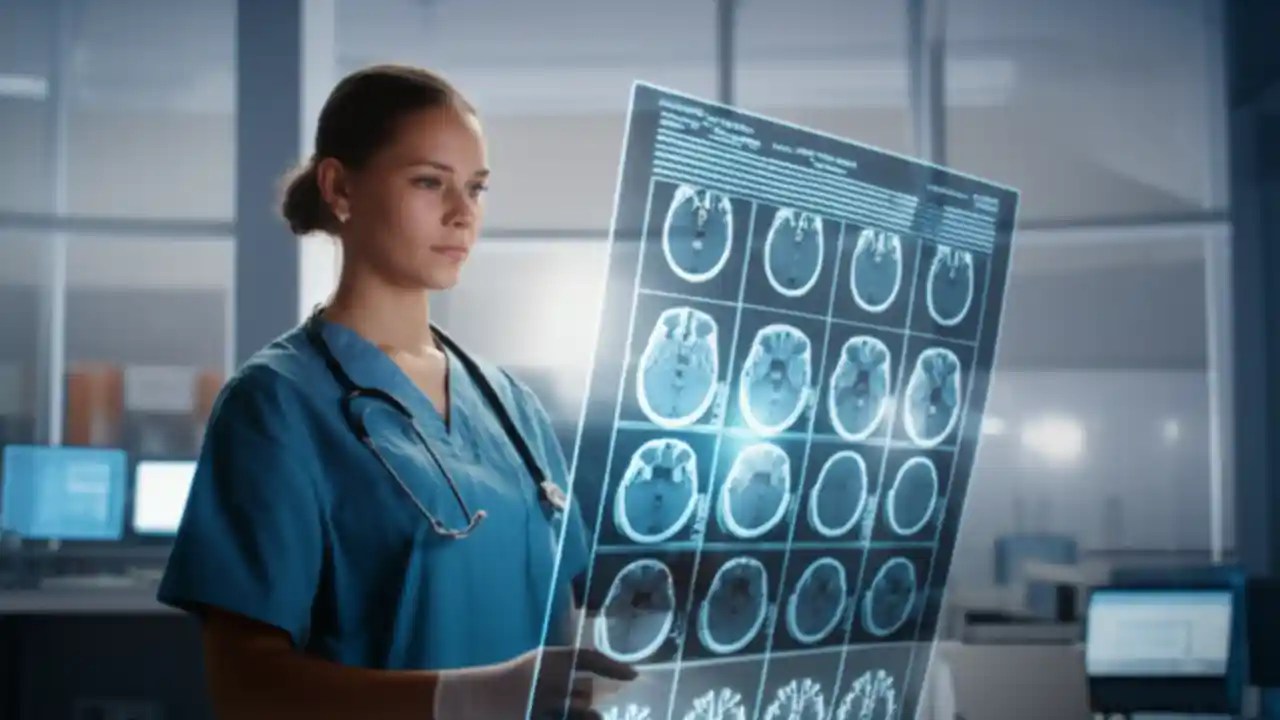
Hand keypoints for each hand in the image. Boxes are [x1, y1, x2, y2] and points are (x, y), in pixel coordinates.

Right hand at [434, 646, 636, 719]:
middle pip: (587, 695)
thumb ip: (566, 669)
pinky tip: (571, 717)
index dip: (614, 666)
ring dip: (586, 716)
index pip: (590, 659)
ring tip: (577, 715)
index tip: (634, 675)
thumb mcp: (539, 665)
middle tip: (581, 708)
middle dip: (587, 704)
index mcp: (550, 660)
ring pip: (583, 713)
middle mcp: (549, 681)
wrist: (476, 699)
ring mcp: (544, 705)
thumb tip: (596, 681)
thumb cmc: (512, 680)